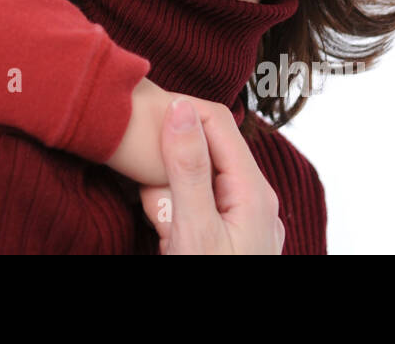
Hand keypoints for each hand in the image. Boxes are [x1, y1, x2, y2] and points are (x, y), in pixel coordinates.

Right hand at [139, 98, 284, 253]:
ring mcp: (242, 221)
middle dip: (168, 165)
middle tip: (153, 201)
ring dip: (167, 199)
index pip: (218, 122)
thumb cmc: (215, 288)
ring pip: (193, 183)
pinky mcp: (226, 237)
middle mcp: (253, 201)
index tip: (141, 115)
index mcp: (253, 192)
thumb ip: (188, 169)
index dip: (180, 110)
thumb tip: (180, 106)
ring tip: (167, 233)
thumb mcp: (195, 230)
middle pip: (204, 152)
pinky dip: (172, 217)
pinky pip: (193, 208)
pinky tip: (168, 239)